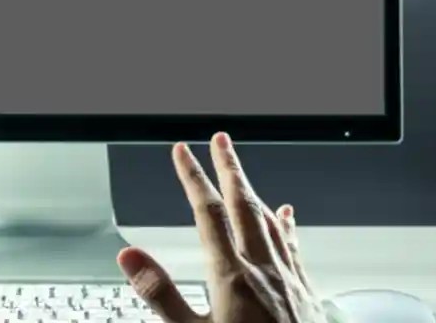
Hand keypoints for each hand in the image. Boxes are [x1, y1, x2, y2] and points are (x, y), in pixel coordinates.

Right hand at [118, 132, 330, 322]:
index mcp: (232, 277)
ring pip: (271, 221)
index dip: (192, 178)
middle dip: (229, 169)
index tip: (181, 152)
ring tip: (243, 171)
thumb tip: (129, 254)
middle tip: (221, 139)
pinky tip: (287, 215)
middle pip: (244, 206)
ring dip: (254, 191)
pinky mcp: (307, 296)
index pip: (207, 213)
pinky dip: (287, 225)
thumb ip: (160, 294)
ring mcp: (289, 281)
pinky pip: (295, 247)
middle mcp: (263, 270)